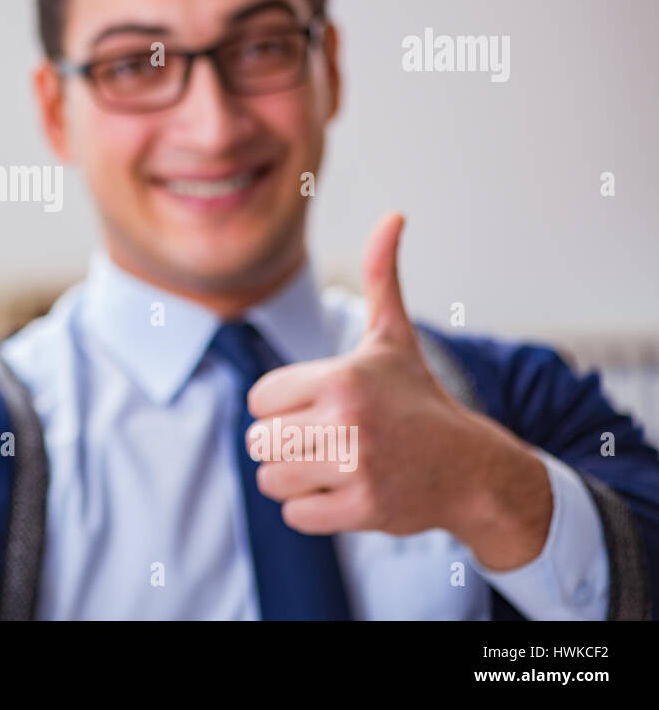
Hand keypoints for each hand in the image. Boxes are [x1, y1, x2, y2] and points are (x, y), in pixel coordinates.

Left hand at [245, 212, 552, 570]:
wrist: (471, 469)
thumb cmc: (417, 399)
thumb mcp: (393, 337)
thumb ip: (381, 277)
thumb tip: (393, 215)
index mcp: (342, 378)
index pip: (259, 399)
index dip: (280, 405)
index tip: (314, 406)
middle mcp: (348, 422)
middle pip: (258, 441)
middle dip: (282, 443)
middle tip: (321, 439)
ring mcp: (356, 469)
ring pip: (271, 479)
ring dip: (292, 478)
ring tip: (330, 465)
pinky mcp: (362, 510)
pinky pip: (296, 515)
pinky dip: (310, 509)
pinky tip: (342, 491)